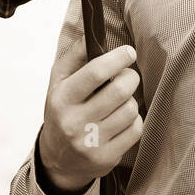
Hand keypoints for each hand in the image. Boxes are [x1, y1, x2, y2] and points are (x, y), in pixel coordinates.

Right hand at [37, 41, 142, 194]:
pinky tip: (122, 120)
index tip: (129, 52)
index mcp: (62, 98)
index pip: (95, 72)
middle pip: (119, 90)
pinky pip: (136, 130)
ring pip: (130, 109)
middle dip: (130, 77)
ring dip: (131, 101)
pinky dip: (134, 120)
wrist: (58, 159)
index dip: (117, 58)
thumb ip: (75, 57)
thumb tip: (92, 34)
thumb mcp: (58, 83)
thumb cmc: (62, 111)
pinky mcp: (106, 157)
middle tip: (128, 76)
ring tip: (120, 101)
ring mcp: (91, 142)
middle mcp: (74, 121)